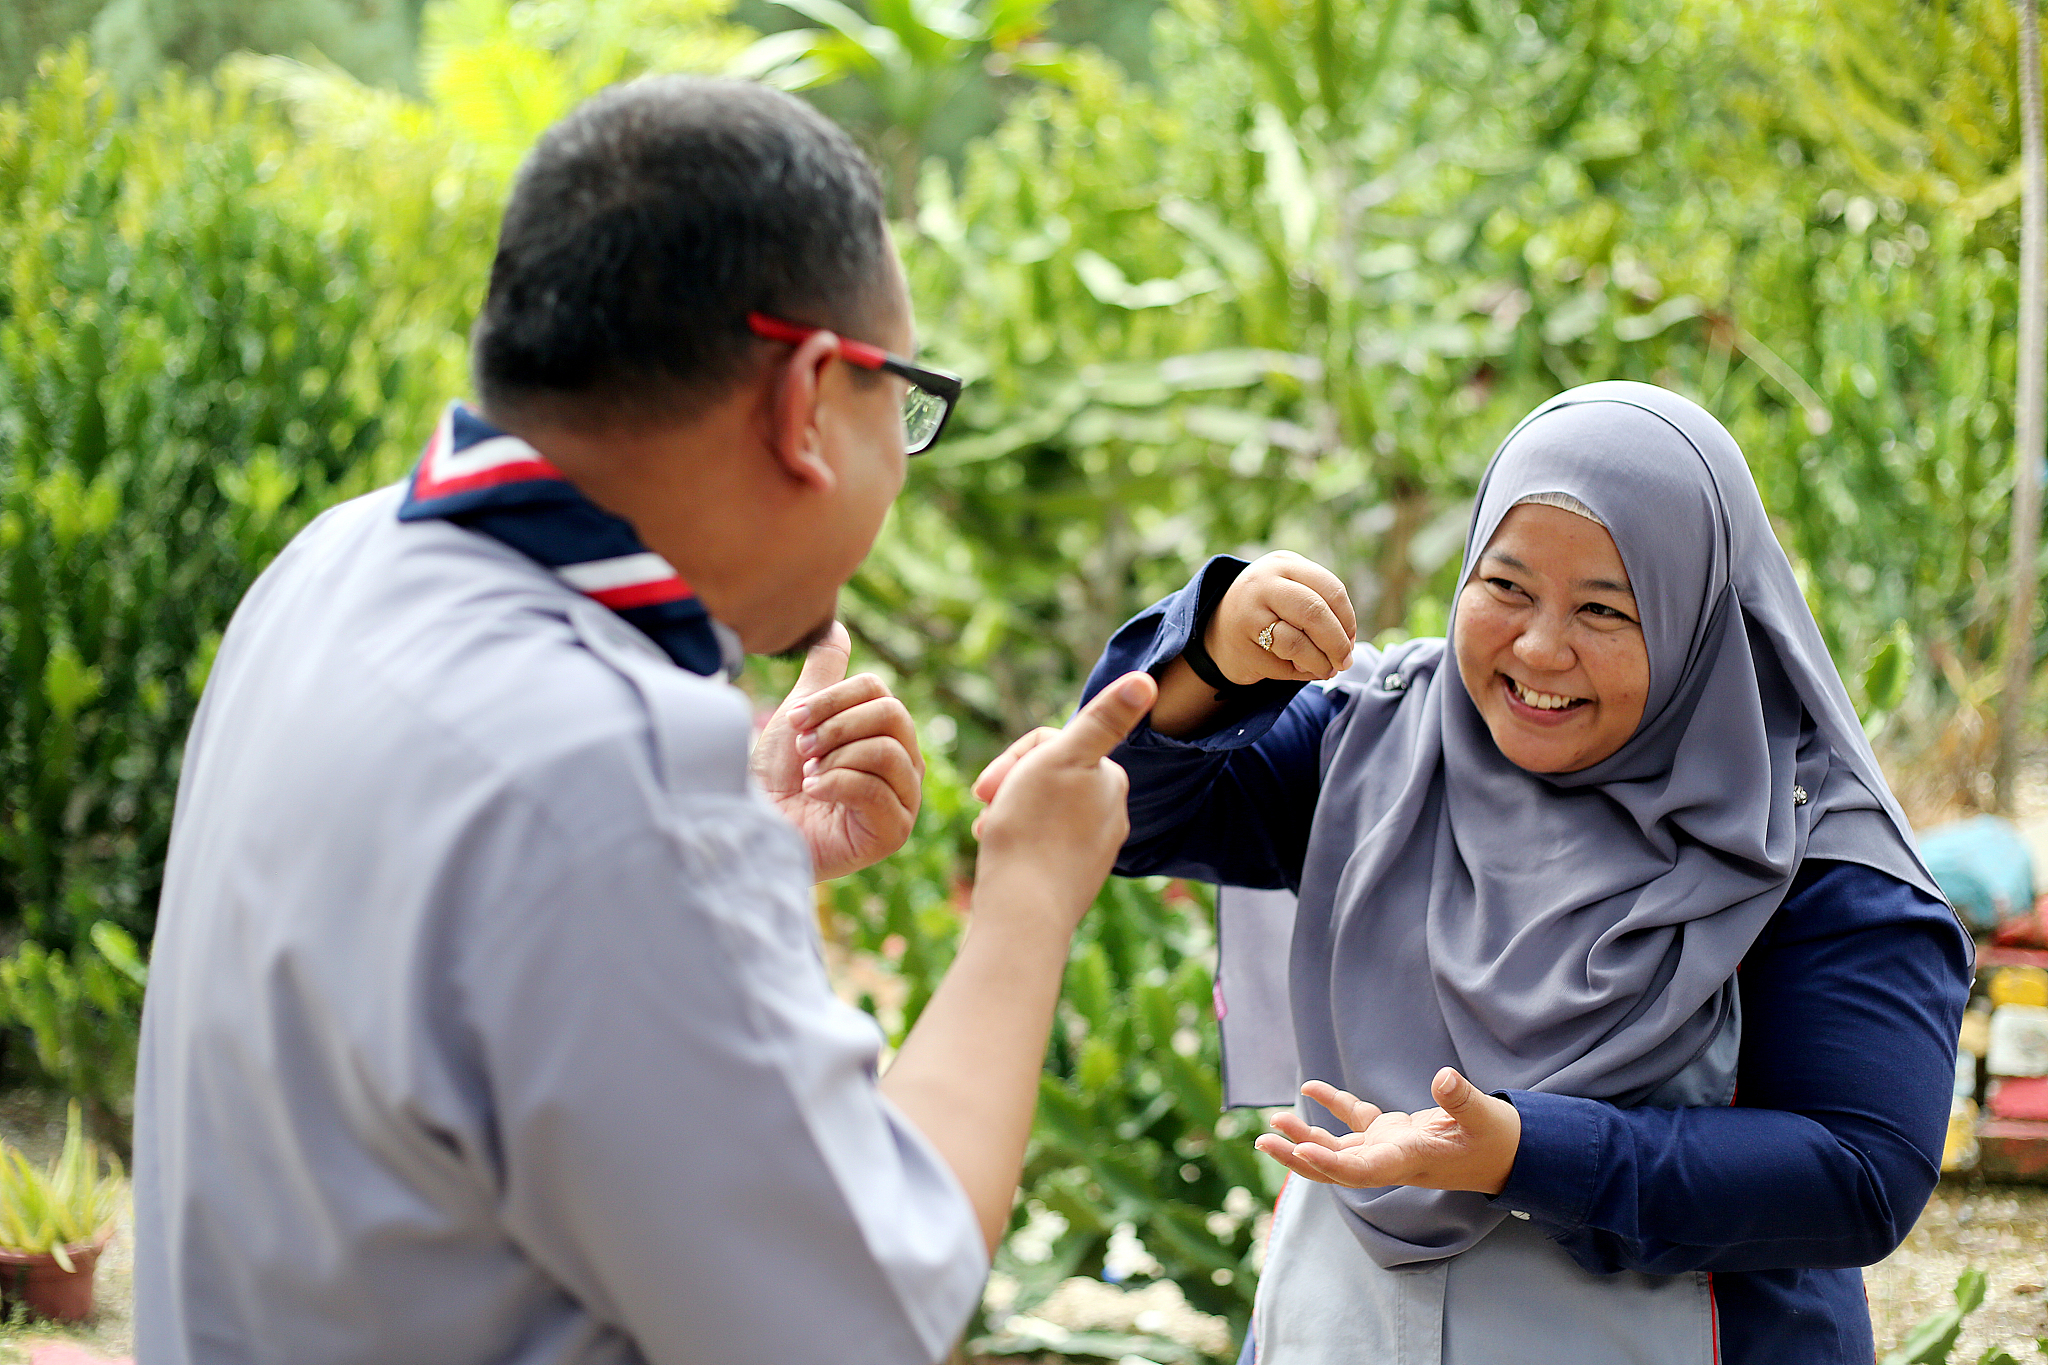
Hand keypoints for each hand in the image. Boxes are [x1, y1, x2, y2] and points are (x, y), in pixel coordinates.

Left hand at [752, 623, 922, 880]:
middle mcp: (905, 767)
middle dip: (836, 728)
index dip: (834, 700)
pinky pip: (875, 790)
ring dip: (834, 759)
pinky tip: (812, 793)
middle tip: (803, 749)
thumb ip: (823, 676)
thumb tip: (837, 628)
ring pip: (886, 752)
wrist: (753, 828)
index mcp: (887, 735)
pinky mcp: (893, 833)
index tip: (794, 721)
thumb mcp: (799, 715)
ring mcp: (904, 801)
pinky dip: (835, 784)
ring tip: (808, 776)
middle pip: (892, 716)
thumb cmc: (776, 778)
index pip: (879, 692)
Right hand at [969, 672, 1157, 930]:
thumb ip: (1105, 718)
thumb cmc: (1034, 830)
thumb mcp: (1062, 758)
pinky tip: (1001, 857)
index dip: (1013, 761)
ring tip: (991, 835)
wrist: (1024, 913)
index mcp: (1110, 779)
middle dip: (1012, 789)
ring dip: (1010, 815)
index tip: (987, 787)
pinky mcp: (1076, 878)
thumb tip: (1149, 681)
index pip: (1052, 746)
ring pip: (1040, 812)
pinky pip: (1042, 846)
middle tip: (986, 810)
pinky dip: (1018, 844)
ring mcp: (1094, 849)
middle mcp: (1111, 813)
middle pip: (1047, 779)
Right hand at [1207, 551, 1357, 684]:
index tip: (1350, 640)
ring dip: (1320, 663)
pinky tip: (1300, 669)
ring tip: (1326, 670)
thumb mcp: (1292, 593)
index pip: (1331, 589)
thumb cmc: (1268, 612)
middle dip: (1337, 643)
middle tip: (1345, 661)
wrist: (1217, 628)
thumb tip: (1347, 647)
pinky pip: (1280, 663)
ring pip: (1297, 642)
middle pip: (1315, 612)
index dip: (1347, 620)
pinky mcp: (1241, 643)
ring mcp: (1248, 612)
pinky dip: (1299, 672)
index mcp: (1284, 564)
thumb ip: (1320, 609)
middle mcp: (1264, 582)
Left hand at [1254, 1070, 1522, 1195]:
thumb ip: (1461, 1100)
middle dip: (1299, 1157)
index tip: (1302, 1152)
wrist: (1512, 1152)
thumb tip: (1442, 1078)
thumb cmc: (1499, 1139)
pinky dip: (1333, 1105)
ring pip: (1339, 1147)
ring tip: (1273, 1123)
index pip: (1362, 1171)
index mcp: (1409, 1160)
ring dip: (1305, 1136)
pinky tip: (1310, 1087)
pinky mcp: (1395, 1133)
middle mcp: (1392, 1159)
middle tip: (1263, 1142)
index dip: (1331, 1164)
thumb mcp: (1484, 1117)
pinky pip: (1356, 1121)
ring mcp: (1391, 1147)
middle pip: (1335, 1166)